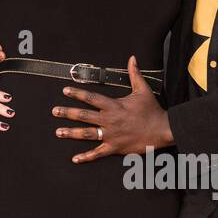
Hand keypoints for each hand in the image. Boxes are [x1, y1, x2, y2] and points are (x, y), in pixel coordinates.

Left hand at [51, 56, 173, 161]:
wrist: (162, 130)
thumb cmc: (152, 110)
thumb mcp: (142, 90)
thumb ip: (134, 74)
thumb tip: (132, 58)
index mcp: (114, 106)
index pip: (91, 98)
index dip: (77, 93)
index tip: (65, 91)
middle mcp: (109, 120)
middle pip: (84, 116)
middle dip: (67, 113)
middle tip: (54, 111)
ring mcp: (111, 135)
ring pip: (87, 134)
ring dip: (71, 133)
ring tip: (58, 132)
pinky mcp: (115, 148)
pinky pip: (98, 153)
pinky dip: (86, 157)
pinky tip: (75, 158)